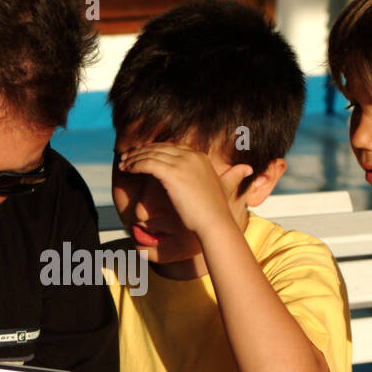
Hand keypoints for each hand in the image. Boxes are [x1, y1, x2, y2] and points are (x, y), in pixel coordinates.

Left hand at [117, 142, 251, 234]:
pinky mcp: (171, 173)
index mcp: (200, 157)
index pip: (172, 147)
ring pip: (151, 154)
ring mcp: (181, 163)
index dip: (156, 150)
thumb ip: (234, 176)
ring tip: (123, 163)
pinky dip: (135, 164)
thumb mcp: (225, 188)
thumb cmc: (217, 213)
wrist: (215, 224)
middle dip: (142, 151)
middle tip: (127, 156)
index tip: (143, 155)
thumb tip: (248, 168)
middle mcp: (191, 156)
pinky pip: (147, 163)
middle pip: (160, 147)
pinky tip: (127, 169)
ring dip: (134, 157)